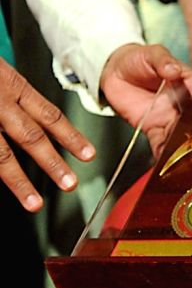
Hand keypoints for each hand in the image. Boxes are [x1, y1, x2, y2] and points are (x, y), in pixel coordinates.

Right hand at [0, 57, 94, 211]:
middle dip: (52, 162)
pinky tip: (2, 189)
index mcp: (9, 84)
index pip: (48, 113)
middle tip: (70, 183)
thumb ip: (12, 96)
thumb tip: (34, 122)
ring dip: (19, 180)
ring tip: (34, 203)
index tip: (88, 154)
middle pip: (29, 135)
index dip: (70, 136)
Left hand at [99, 43, 191, 155]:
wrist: (113, 70)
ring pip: (182, 135)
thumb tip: (174, 69)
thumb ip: (163, 60)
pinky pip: (161, 143)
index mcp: (189, 84)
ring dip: (185, 147)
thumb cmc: (138, 58)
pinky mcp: (153, 128)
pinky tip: (166, 161)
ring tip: (188, 157)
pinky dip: (163, 153)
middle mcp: (184, 104)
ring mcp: (170, 118)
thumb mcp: (152, 53)